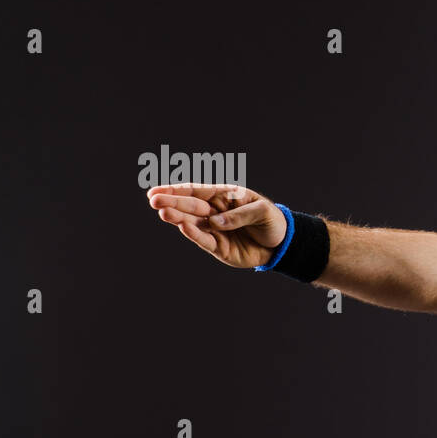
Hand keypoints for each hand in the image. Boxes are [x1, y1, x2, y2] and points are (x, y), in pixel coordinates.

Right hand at [146, 183, 286, 269]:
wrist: (282, 243)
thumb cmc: (272, 221)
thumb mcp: (262, 211)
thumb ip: (240, 215)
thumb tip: (215, 221)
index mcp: (224, 196)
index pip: (197, 191)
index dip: (176, 190)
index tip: (156, 191)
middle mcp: (215, 212)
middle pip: (190, 205)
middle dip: (172, 202)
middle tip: (154, 200)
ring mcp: (215, 230)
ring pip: (193, 222)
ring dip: (178, 217)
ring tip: (163, 212)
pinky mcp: (219, 247)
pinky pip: (205, 240)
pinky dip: (194, 234)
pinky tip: (183, 227)